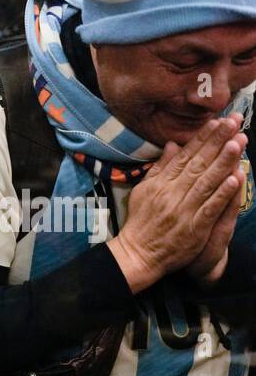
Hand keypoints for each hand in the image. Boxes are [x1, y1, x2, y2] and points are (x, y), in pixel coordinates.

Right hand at [109, 114, 246, 291]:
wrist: (137, 254)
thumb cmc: (140, 222)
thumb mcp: (143, 191)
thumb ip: (160, 168)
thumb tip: (172, 145)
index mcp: (161, 183)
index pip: (185, 156)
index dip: (203, 138)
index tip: (218, 122)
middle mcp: (172, 193)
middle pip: (198, 164)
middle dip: (218, 142)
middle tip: (235, 123)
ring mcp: (184, 210)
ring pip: (206, 182)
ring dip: (224, 162)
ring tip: (238, 142)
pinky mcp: (193, 228)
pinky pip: (210, 208)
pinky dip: (223, 194)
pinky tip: (236, 179)